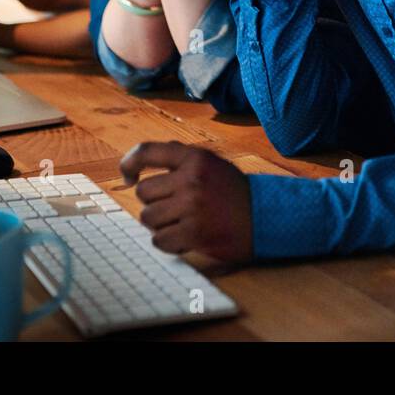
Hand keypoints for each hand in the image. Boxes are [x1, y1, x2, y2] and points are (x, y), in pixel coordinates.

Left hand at [120, 142, 252, 263]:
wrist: (266, 217)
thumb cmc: (234, 193)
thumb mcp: (212, 164)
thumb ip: (181, 161)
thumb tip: (139, 165)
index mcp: (195, 158)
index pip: (148, 152)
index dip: (129, 163)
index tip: (128, 176)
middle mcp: (191, 179)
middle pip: (143, 192)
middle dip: (154, 202)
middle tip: (173, 207)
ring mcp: (192, 207)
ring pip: (148, 217)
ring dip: (160, 224)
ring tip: (181, 223)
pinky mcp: (194, 233)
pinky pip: (159, 240)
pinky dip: (168, 242)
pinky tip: (185, 238)